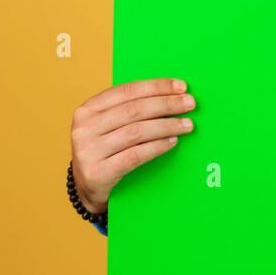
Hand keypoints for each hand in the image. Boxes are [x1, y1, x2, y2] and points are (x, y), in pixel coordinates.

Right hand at [69, 78, 194, 212]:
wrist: (88, 187)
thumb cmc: (106, 150)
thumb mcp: (109, 125)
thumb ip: (131, 109)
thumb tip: (171, 95)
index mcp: (88, 109)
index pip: (128, 91)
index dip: (157, 86)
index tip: (182, 86)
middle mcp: (85, 127)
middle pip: (134, 110)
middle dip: (167, 104)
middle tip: (190, 104)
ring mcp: (88, 151)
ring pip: (137, 132)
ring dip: (167, 126)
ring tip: (187, 125)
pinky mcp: (98, 173)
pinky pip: (135, 155)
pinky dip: (157, 146)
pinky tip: (173, 142)